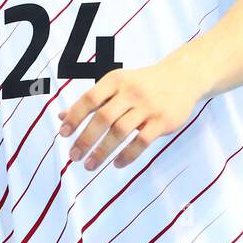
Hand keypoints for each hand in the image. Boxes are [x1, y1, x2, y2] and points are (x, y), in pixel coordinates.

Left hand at [58, 61, 205, 170]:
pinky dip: (127, 155)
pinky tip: (116, 164)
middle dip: (86, 139)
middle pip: (103, 118)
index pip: (90, 99)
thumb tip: (61, 117)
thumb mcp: (116, 86)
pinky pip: (142, 141)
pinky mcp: (163, 121)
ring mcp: (148, 106)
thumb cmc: (141, 84)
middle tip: (74, 157)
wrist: (181, 78)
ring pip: (121, 131)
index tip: (63, 134)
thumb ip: (91, 102)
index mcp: (115, 80)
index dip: (74, 116)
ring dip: (102, 151)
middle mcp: (131, 92)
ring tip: (90, 165)